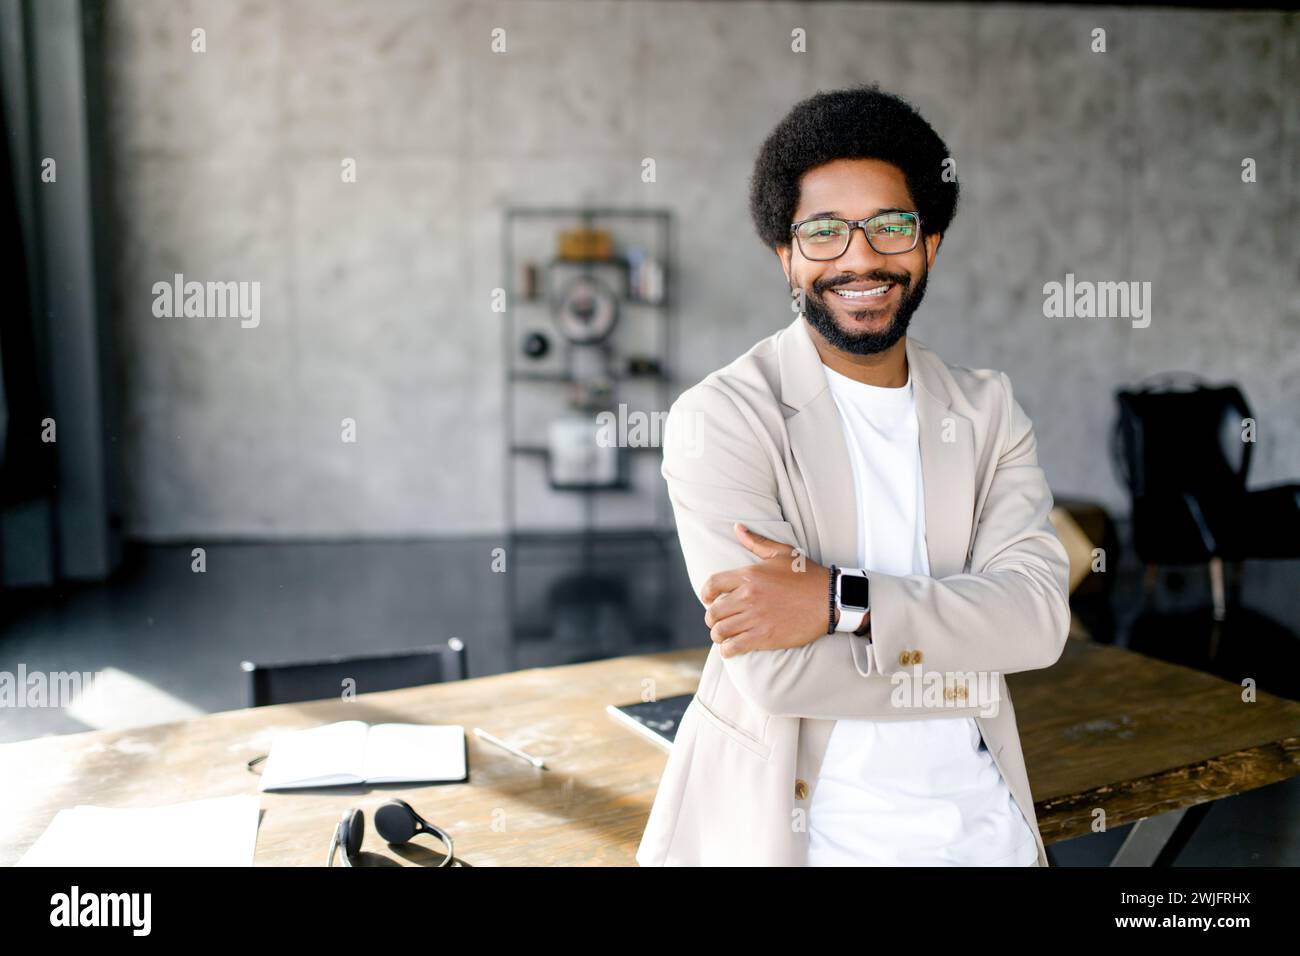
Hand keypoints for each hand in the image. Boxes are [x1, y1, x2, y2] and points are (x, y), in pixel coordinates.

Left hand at [701, 523, 830, 657]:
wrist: (830, 599)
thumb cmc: (807, 575)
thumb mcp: (782, 553)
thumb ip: (756, 541)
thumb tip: (737, 527)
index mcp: (749, 576)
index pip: (712, 585)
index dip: (706, 594)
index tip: (709, 600)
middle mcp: (748, 597)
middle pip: (713, 612)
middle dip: (712, 618)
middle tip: (719, 621)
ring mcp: (756, 618)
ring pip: (720, 631)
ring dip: (718, 635)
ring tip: (724, 635)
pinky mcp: (765, 637)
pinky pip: (733, 647)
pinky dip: (727, 650)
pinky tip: (731, 648)